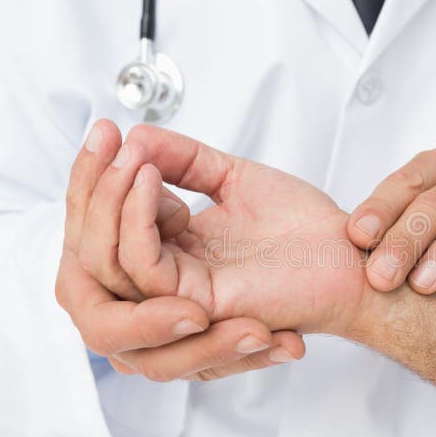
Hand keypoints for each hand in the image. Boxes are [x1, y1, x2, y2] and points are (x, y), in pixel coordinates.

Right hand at [57, 121, 303, 381]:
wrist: (349, 254)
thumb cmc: (302, 226)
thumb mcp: (231, 177)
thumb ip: (182, 160)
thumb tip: (135, 136)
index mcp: (169, 256)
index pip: (100, 228)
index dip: (91, 178)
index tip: (104, 131)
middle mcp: (166, 284)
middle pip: (86, 253)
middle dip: (88, 190)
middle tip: (110, 141)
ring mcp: (179, 299)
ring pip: (103, 265)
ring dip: (109, 204)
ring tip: (135, 162)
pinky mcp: (200, 305)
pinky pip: (144, 268)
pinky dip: (137, 219)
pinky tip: (152, 181)